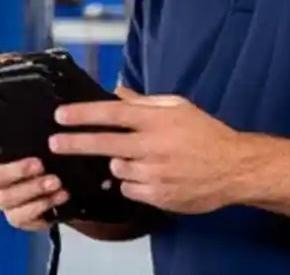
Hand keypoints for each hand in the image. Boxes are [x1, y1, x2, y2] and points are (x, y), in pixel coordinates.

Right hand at [0, 155, 69, 230]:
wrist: (55, 175)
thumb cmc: (38, 160)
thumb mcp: (33, 149)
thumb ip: (29, 148)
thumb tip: (42, 142)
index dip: (14, 171)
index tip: (38, 163)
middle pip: (1, 198)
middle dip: (31, 188)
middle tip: (54, 179)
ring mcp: (9, 210)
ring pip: (13, 214)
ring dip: (40, 202)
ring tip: (60, 190)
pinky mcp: (24, 223)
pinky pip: (29, 224)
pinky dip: (45, 213)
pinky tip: (60, 200)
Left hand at [48, 88, 249, 214]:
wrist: (235, 169)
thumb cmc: (205, 133)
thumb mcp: (177, 107)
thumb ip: (143, 102)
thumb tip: (115, 92)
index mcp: (156, 121)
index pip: (111, 114)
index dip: (82, 115)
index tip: (60, 116)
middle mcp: (152, 147)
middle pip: (103, 144)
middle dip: (74, 143)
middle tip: (54, 143)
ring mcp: (155, 174)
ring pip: (117, 169)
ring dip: (119, 163)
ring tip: (139, 158)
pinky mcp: (159, 196)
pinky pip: (129, 189)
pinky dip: (132, 182)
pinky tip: (150, 175)